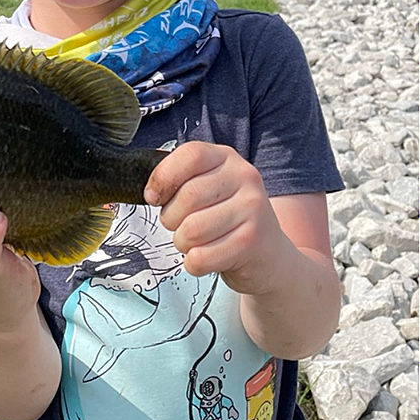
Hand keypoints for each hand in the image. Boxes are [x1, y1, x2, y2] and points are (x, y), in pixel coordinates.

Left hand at [144, 141, 288, 294]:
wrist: (268, 256)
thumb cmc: (227, 220)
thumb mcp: (208, 188)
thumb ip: (181, 180)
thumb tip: (150, 191)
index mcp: (227, 159)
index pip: (190, 155)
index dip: (163, 178)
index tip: (154, 197)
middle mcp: (245, 178)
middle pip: (187, 196)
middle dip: (170, 219)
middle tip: (180, 225)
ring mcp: (253, 209)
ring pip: (191, 230)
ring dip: (183, 243)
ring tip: (198, 242)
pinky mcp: (252, 242)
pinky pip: (200, 257)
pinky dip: (195, 264)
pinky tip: (209, 257)